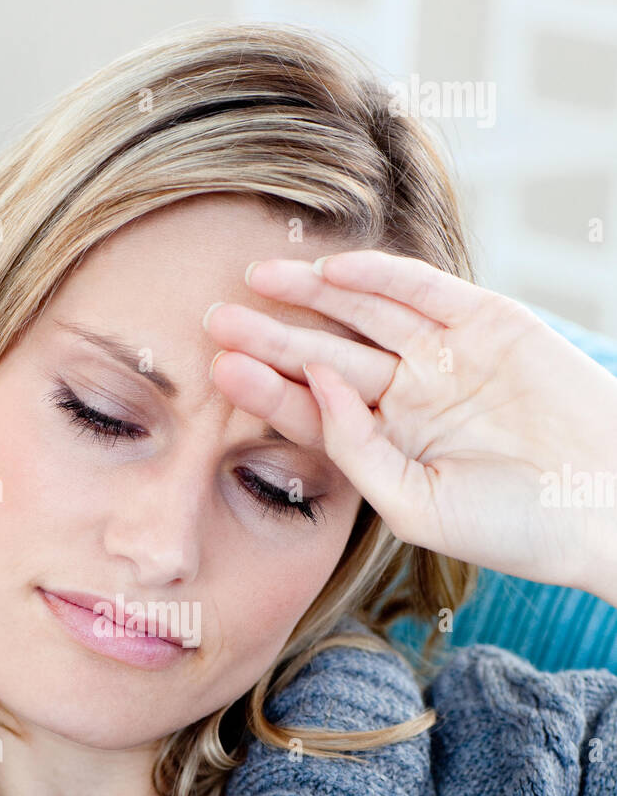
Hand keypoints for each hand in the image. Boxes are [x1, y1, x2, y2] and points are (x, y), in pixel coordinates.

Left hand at [204, 250, 616, 603]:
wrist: (603, 507)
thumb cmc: (511, 526)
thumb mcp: (414, 505)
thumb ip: (357, 449)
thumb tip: (315, 381)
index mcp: (389, 446)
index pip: (314, 410)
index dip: (267, 389)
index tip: (219, 370)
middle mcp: (411, 396)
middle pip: (327, 356)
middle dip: (274, 337)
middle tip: (217, 319)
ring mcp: (446, 357)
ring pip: (366, 315)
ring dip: (314, 295)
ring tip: (259, 279)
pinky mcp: (487, 322)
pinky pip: (423, 290)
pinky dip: (380, 276)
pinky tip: (330, 269)